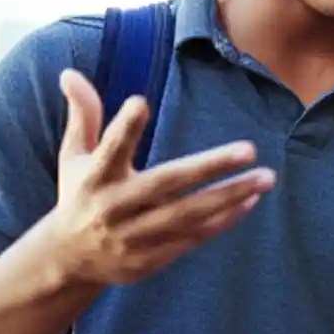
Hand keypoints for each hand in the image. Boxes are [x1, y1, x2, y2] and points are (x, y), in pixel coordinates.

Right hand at [45, 68, 274, 284]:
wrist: (67, 261)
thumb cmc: (79, 195)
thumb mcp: (74, 156)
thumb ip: (84, 116)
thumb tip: (69, 72)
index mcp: (94, 178)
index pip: (110, 148)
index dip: (124, 128)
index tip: (140, 101)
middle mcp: (114, 207)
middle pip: (166, 184)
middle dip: (209, 166)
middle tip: (250, 148)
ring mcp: (133, 236)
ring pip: (188, 214)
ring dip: (230, 196)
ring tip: (266, 177)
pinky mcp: (150, 259)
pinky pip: (193, 236)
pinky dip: (223, 220)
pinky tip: (251, 199)